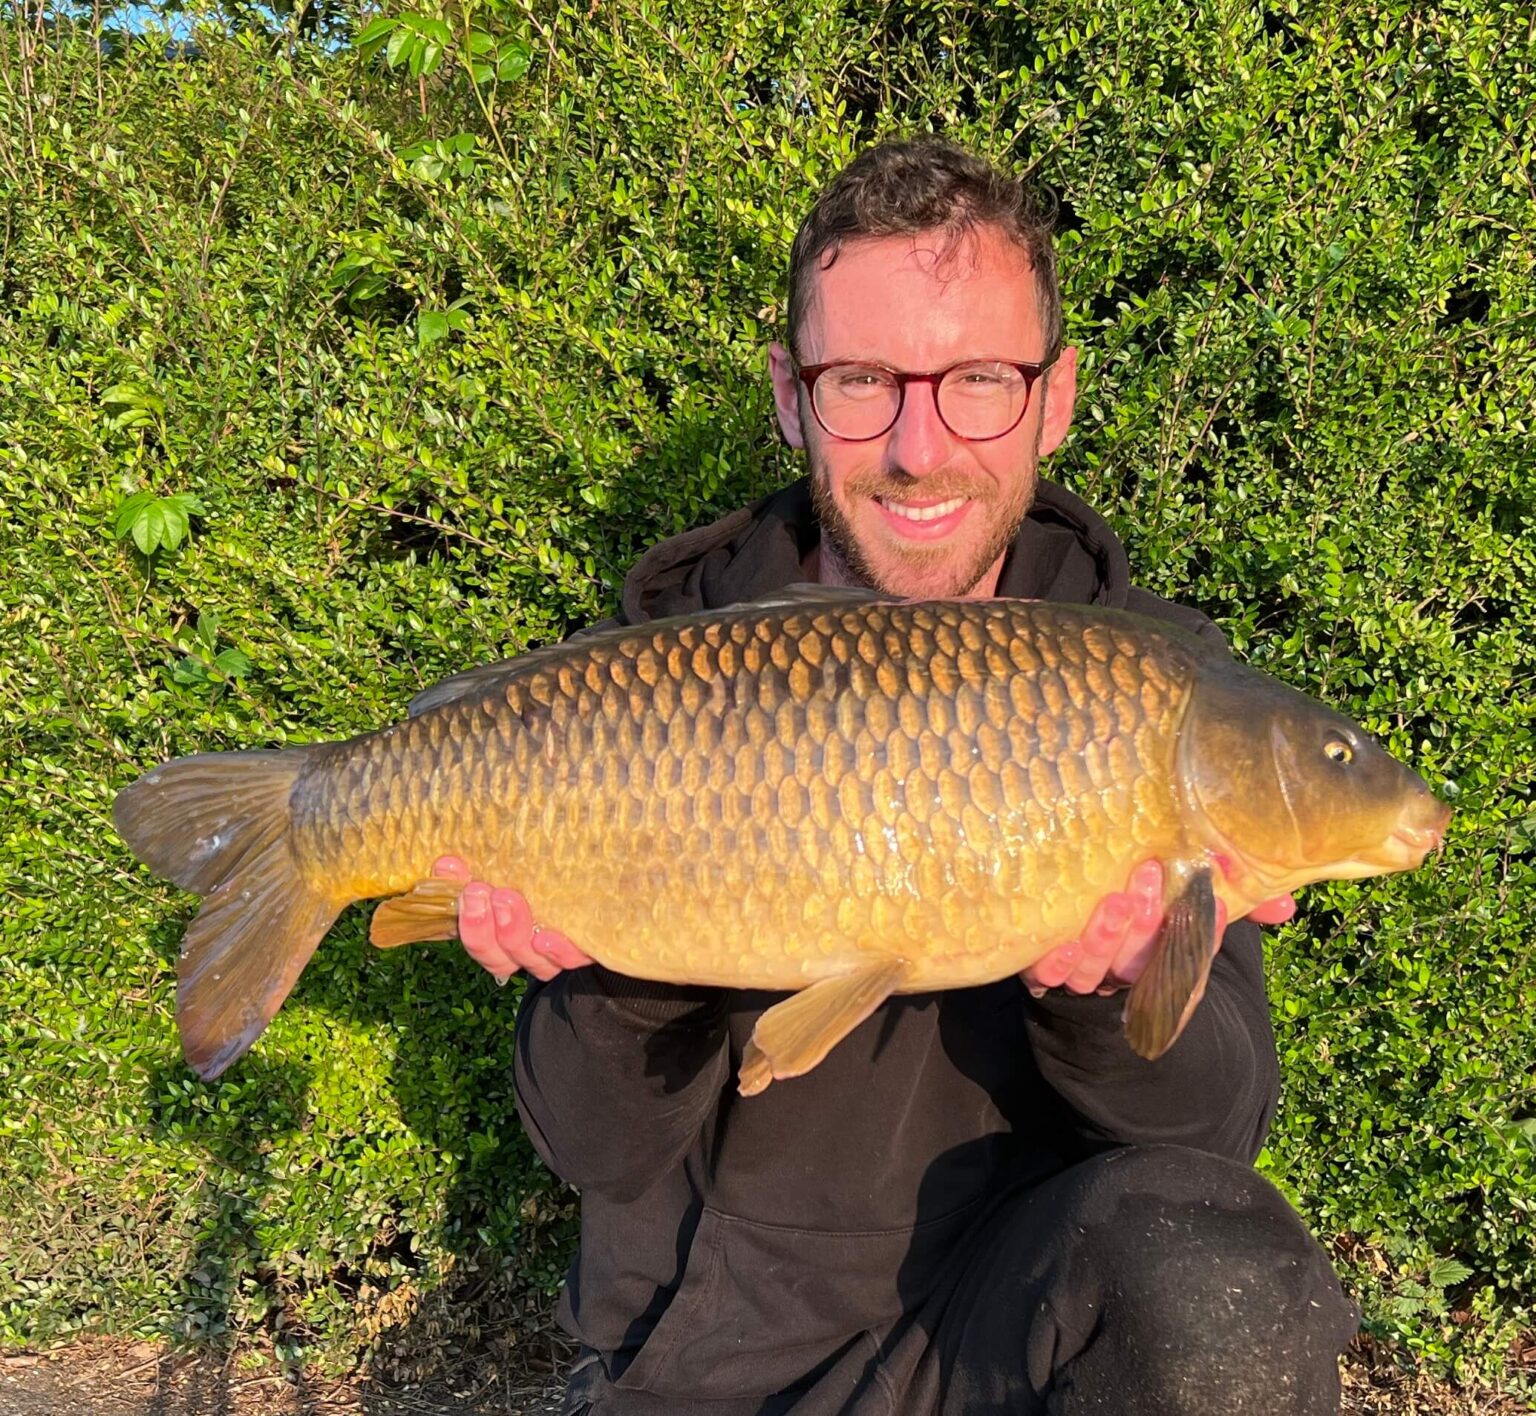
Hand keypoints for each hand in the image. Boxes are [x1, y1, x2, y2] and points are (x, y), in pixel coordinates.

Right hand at [432, 855, 593, 983]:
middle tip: (480, 891)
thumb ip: (476, 870)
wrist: (612, 885)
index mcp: (504, 935)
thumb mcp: (511, 870)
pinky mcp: (588, 949)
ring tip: (507, 900)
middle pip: (498, 956)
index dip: (464, 922)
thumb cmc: (551, 873)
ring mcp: (557, 954)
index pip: (478, 942)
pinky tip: (546, 938)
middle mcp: (528, 951)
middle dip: (481, 926)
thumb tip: (444, 863)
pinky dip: (557, 951)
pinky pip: (570, 960)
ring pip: (529, 960)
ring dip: (513, 931)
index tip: (462, 888)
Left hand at [1021, 860, 1295, 997]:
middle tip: (1151, 874)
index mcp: (1158, 964)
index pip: (1187, 960)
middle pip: (1138, 963)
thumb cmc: (1143, 922)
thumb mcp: (1190, 913)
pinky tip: (1062, 941)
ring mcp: (1081, 975)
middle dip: (1149, 926)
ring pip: (1095, 969)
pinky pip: (1047, 977)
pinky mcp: (1042, 971)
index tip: (1219, 905)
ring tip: (1117, 899)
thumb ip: (1236, 906)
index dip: (1204, 938)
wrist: (1073, 947)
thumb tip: (1286, 906)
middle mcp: (1120, 975)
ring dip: (1108, 938)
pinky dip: (1056, 963)